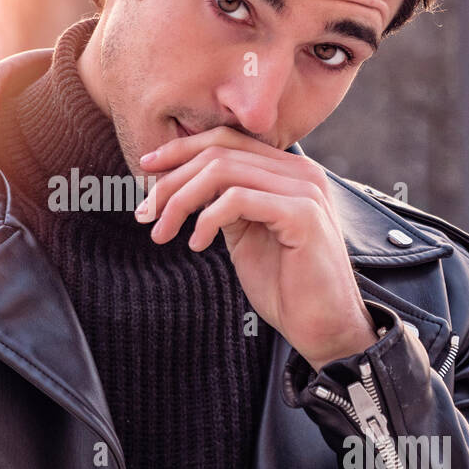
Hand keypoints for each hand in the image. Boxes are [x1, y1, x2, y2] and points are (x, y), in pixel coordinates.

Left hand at [134, 127, 377, 370]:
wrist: (324, 328)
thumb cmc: (285, 286)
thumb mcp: (246, 235)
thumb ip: (225, 205)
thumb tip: (184, 186)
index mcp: (286, 172)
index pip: (226, 140)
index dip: (181, 150)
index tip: (145, 170)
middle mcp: (299, 171)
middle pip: (219, 151)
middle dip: (172, 180)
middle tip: (144, 213)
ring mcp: (304, 189)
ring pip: (223, 171)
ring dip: (180, 201)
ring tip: (161, 232)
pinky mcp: (303, 214)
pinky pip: (238, 199)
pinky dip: (207, 219)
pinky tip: (196, 245)